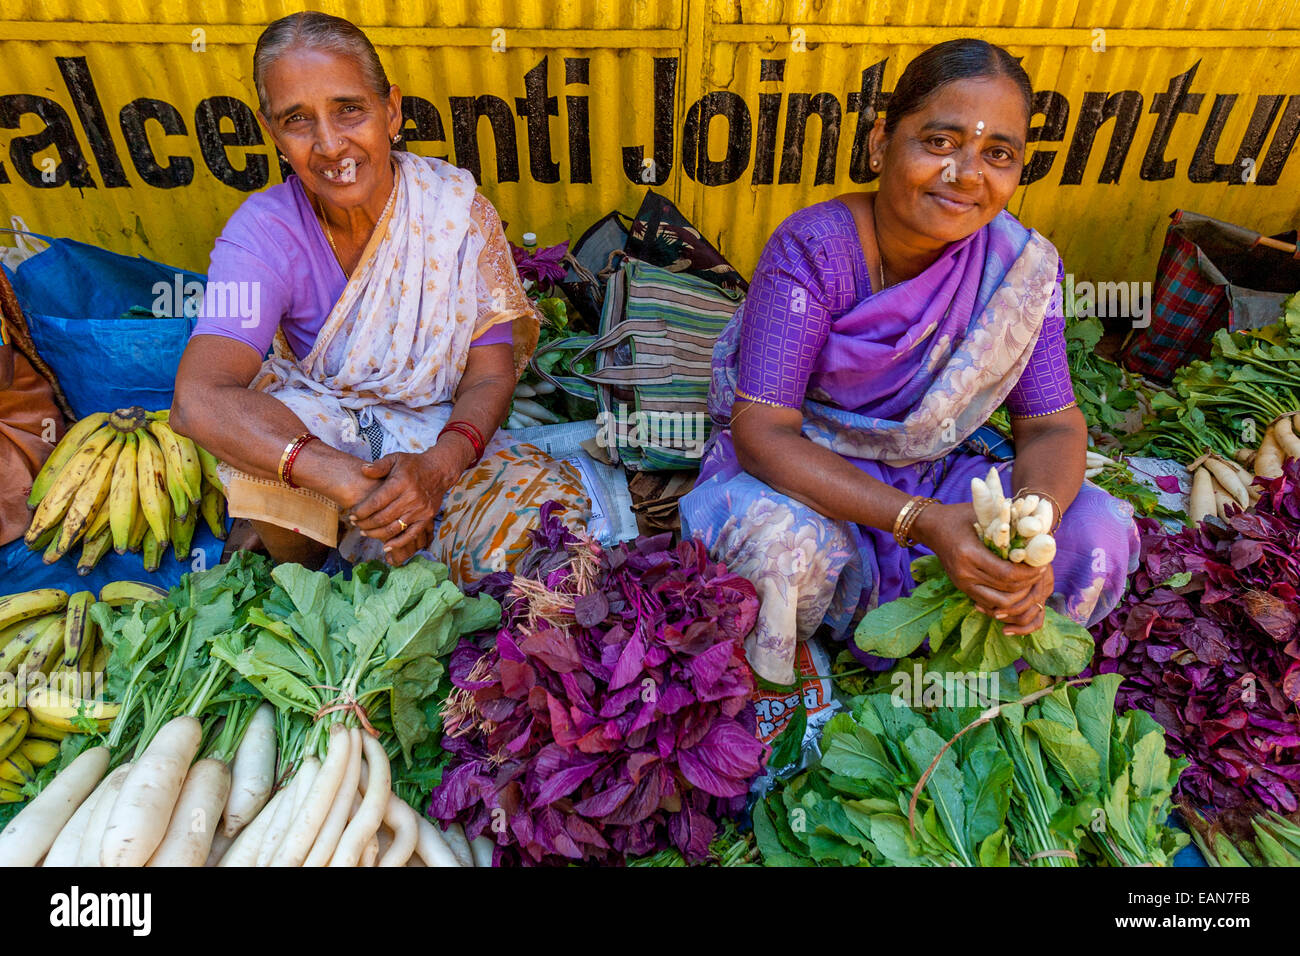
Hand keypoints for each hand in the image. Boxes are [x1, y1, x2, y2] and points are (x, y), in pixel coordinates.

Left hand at [348, 446, 460, 564]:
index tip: (352, 515)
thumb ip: (379, 465)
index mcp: (401, 482)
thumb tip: (363, 470)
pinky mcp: (426, 518)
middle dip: (365, 523)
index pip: (377, 501)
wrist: (438, 471)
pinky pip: (411, 535)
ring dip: (376, 533)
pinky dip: (398, 543)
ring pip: (394, 528)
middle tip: (355, 524)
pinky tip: (386, 547)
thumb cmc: (413, 465)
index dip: (362, 511)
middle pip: (383, 517)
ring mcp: (420, 510)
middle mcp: (411, 497)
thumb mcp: (395, 458)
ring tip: (365, 532)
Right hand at [915, 502, 1053, 634]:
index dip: (1029, 574)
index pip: (1007, 574)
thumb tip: (1037, 533)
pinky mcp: (962, 588)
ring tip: (1029, 582)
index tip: (1042, 565)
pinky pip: (988, 603)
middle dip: (1028, 585)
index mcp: (970, 553)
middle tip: (1041, 573)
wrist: (931, 527)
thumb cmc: (959, 516)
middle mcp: (965, 573)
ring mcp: (962, 583)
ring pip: (999, 602)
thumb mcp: (983, 514)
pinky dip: (1004, 600)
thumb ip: (1006, 524)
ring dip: (1018, 597)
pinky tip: (1015, 589)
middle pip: (1006, 591)